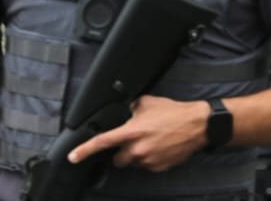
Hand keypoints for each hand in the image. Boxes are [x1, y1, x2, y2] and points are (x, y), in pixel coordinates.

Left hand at [67, 96, 209, 172]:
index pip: (102, 142)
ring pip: (133, 163)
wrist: (199, 125)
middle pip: (117, 159)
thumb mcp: (149, 103)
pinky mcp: (159, 167)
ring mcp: (148, 160)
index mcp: (132, 132)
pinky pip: (148, 166)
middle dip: (122, 152)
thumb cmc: (175, 112)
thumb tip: (124, 112)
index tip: (72, 157)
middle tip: (135, 141)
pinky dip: (151, 158)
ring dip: (138, 155)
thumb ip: (132, 109)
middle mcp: (137, 149)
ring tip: (153, 142)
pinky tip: (161, 147)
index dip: (84, 150)